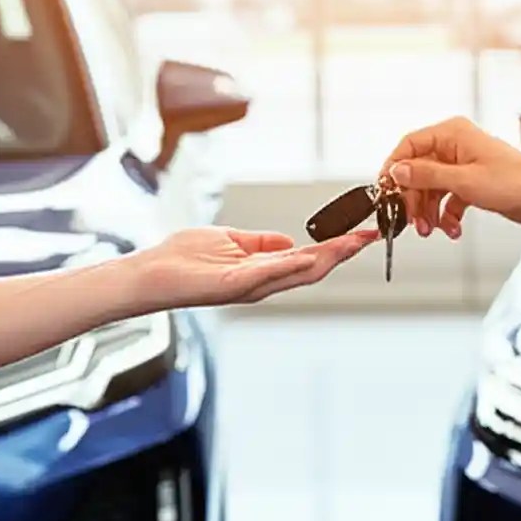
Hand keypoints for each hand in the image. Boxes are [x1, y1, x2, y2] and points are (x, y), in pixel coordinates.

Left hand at [132, 226, 378, 309]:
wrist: (151, 273)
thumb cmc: (182, 259)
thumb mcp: (229, 241)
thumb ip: (259, 244)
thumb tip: (288, 241)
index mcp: (263, 271)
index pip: (309, 258)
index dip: (337, 247)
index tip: (361, 235)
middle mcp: (262, 283)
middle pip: (312, 268)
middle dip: (342, 253)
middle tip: (369, 238)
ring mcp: (248, 286)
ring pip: (296, 273)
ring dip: (326, 258)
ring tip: (350, 244)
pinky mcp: (231, 285)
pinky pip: (266, 275)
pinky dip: (288, 266)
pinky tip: (308, 255)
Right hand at [382, 117, 520, 237]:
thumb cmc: (516, 183)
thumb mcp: (464, 181)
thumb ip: (427, 175)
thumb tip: (398, 170)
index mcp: (452, 134)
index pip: (410, 145)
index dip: (394, 168)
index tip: (385, 190)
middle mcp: (455, 146)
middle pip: (418, 171)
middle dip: (415, 199)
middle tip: (413, 222)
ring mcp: (463, 165)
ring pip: (432, 188)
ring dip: (429, 211)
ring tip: (432, 230)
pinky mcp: (472, 183)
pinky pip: (448, 198)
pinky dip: (447, 215)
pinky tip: (452, 229)